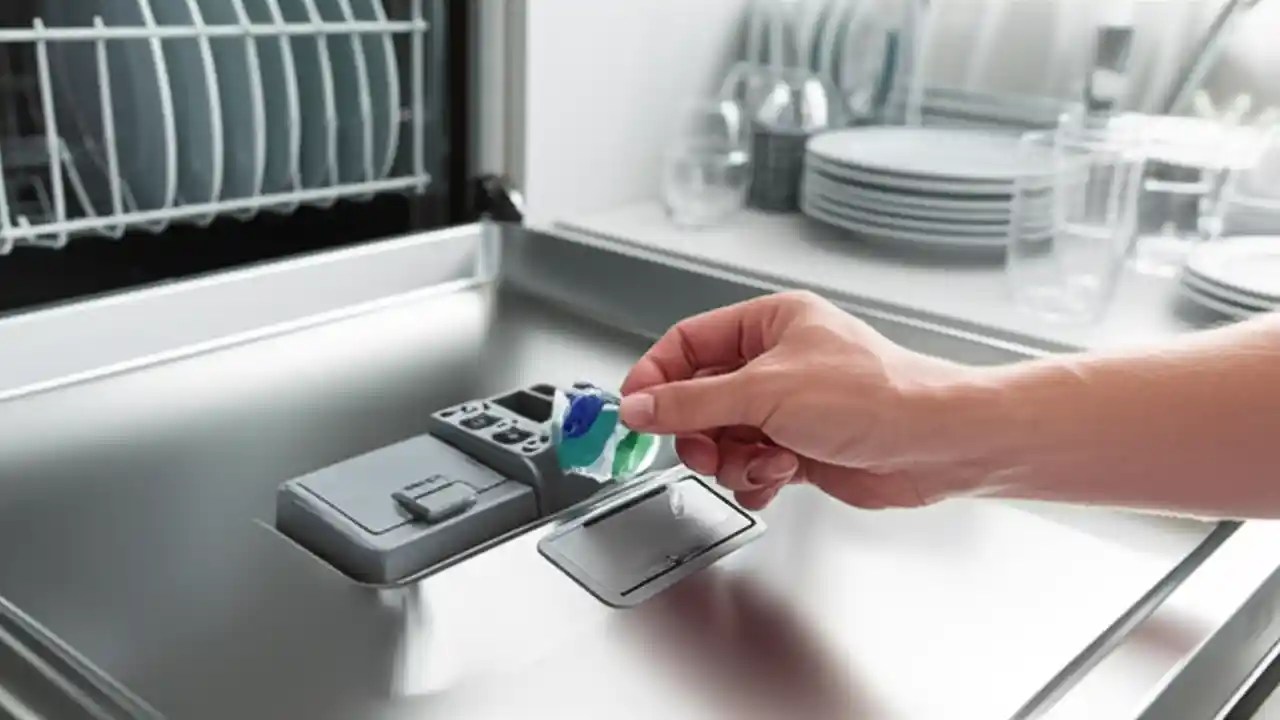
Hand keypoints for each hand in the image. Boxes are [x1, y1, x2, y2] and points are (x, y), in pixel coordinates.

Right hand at [619, 291, 981, 510]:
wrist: (934, 445)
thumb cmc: (874, 397)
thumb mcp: (765, 391)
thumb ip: (692, 402)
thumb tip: (638, 406)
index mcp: (770, 324)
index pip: (688, 343)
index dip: (656, 376)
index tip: (633, 411)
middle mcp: (777, 363)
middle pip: (700, 397)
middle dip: (698, 430)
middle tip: (702, 449)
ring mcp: (788, 408)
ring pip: (724, 437)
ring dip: (733, 459)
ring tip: (762, 462)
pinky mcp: (801, 449)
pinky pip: (751, 466)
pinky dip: (755, 478)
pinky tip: (780, 477)